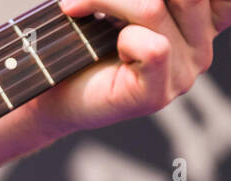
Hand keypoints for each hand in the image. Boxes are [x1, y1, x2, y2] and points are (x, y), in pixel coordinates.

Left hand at [35, 0, 230, 136]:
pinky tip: (110, 50)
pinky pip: (153, 46)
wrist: (52, 96)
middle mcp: (201, 46)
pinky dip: (123, 39)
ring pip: (156, 10)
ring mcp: (183, 74)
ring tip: (77, 8)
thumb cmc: (84, 46)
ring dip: (109, 1)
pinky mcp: (158, 94)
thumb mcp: (126, 4)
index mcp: (203, 20)